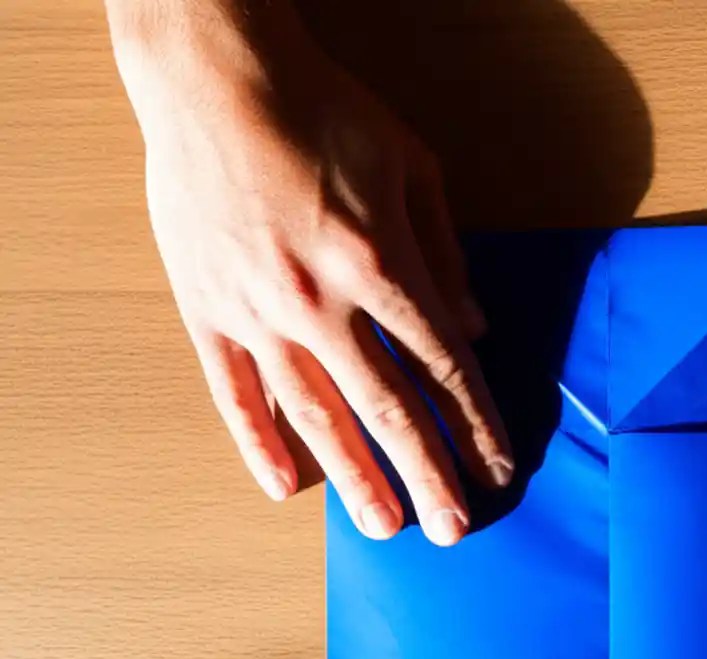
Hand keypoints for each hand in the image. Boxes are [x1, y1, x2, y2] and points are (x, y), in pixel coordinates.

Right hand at [113, 8, 510, 544]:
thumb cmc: (326, 115)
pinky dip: (258, 443)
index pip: (444, 368)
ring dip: (354, 476)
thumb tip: (474, 328)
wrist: (219, 82)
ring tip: (385, 527)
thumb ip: (447, 255)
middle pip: (388, 408)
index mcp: (383, 266)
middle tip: (454, 527)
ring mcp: (259, 313)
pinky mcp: (207, 311)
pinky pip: (234, 394)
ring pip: (315, 415)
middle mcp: (323, 304)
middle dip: (428, 472)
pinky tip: (285, 487)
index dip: (476, 423)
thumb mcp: (414, 170)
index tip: (498, 466)